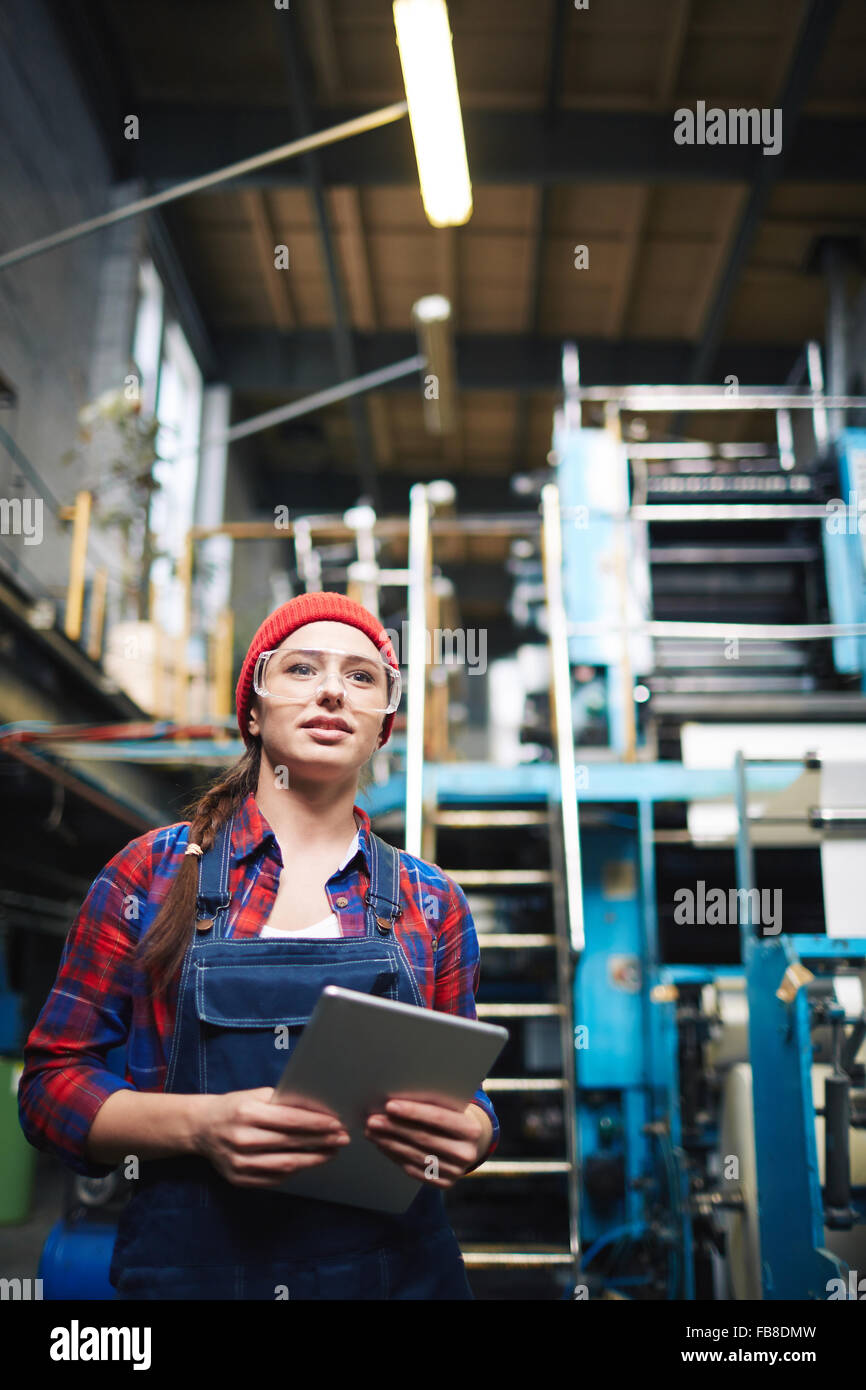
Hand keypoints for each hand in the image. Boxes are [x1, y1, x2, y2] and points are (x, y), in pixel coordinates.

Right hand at [195, 1087, 349, 1188]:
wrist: (202, 1128)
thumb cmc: (235, 1107)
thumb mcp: (255, 1096)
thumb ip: (282, 1103)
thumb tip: (318, 1108)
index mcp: (247, 1113)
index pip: (290, 1120)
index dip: (317, 1123)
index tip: (337, 1123)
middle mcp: (242, 1139)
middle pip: (290, 1144)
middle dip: (321, 1141)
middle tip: (342, 1139)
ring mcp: (239, 1163)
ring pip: (285, 1165)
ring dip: (312, 1159)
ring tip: (331, 1152)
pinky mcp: (238, 1179)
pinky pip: (273, 1178)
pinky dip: (294, 1171)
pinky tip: (308, 1163)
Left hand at [363, 1097, 490, 1186]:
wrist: (470, 1144)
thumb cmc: (453, 1117)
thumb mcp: (451, 1107)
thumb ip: (431, 1103)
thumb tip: (395, 1101)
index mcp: (471, 1129)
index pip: (438, 1118)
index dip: (413, 1111)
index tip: (389, 1105)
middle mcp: (466, 1153)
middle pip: (423, 1138)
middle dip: (394, 1128)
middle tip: (372, 1120)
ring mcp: (455, 1171)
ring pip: (415, 1155)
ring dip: (389, 1142)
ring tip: (372, 1131)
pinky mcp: (443, 1183)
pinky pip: (413, 1169)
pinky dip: (395, 1156)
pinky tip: (382, 1145)